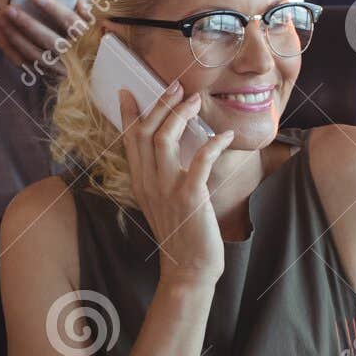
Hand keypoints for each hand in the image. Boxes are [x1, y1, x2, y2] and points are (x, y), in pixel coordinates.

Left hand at [0, 0, 95, 72]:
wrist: (87, 68)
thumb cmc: (86, 37)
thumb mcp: (93, 23)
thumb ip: (85, 10)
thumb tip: (79, 2)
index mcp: (86, 39)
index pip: (71, 24)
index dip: (54, 10)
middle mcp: (73, 57)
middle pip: (48, 40)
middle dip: (27, 24)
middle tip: (8, 9)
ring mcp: (58, 68)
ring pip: (33, 53)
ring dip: (13, 36)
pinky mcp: (45, 75)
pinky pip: (24, 64)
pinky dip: (8, 49)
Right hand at [118, 81, 236, 286]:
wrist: (189, 269)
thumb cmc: (182, 233)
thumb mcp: (164, 200)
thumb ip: (162, 175)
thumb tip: (172, 146)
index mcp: (140, 182)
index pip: (129, 140)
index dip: (129, 113)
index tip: (129, 90)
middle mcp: (148, 183)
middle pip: (145, 133)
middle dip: (159, 104)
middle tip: (175, 86)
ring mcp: (167, 190)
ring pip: (164, 140)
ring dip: (180, 115)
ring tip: (194, 100)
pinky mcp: (189, 198)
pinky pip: (199, 161)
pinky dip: (213, 143)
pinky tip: (225, 135)